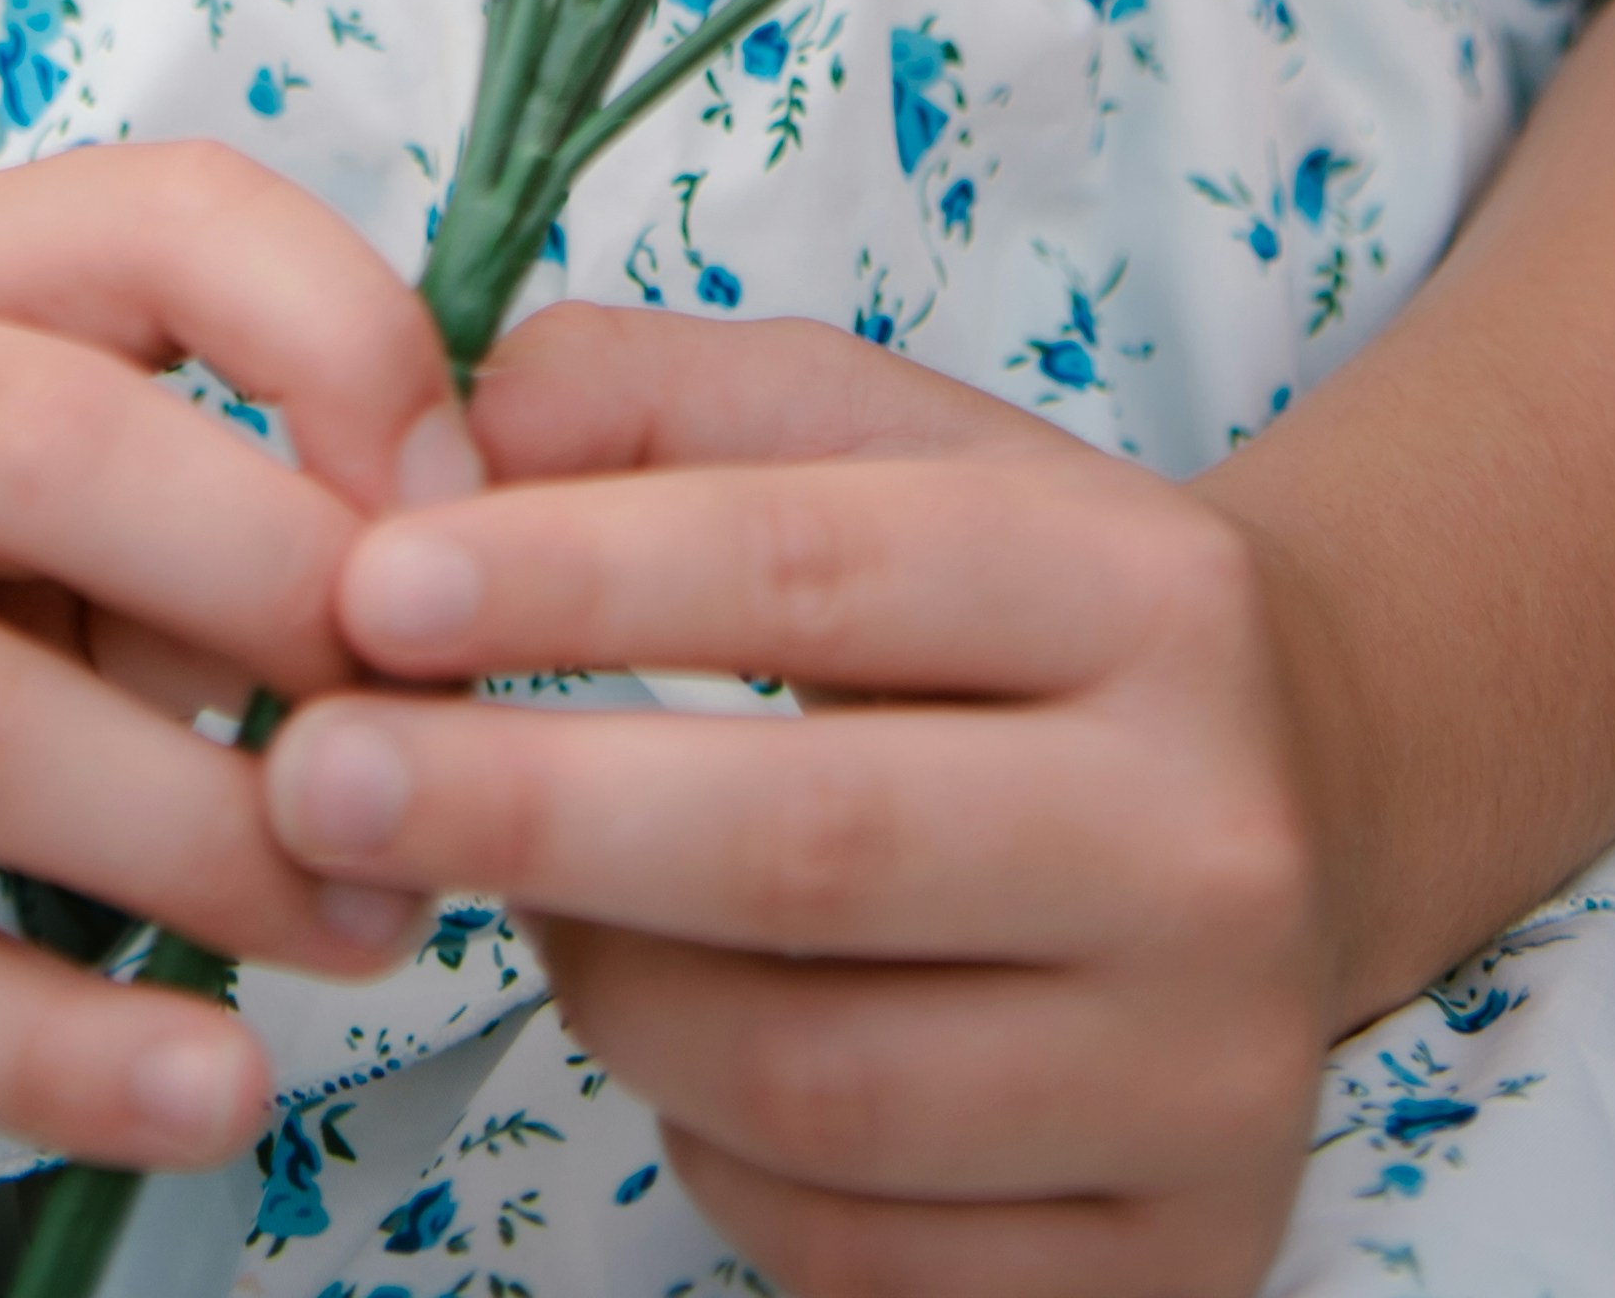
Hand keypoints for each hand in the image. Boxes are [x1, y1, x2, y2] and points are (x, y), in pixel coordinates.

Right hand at [0, 144, 467, 1170]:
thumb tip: (462, 576)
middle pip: (53, 452)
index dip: (352, 355)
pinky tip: (217, 1095)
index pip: (167, 222)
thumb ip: (251, 449)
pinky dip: (68, 1055)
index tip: (477, 523)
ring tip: (372, 930)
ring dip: (210, 845)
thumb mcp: (63, 422)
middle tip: (429, 737)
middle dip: (279, 590)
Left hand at [261, 306, 1345, 1294]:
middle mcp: (1210, 841)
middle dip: (525, 812)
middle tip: (315, 781)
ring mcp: (1209, 1081)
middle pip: (806, 850)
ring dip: (608, 989)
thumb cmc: (1017, 619)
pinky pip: (853, 1250)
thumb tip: (458, 430)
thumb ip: (663, 402)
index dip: (572, 583)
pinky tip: (693, 1046)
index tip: (368, 592)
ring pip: (807, 1082)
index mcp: (1151, 593)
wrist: (1298, 809)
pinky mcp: (1174, 1267)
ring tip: (539, 902)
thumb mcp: (881, 446)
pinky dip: (717, 1152)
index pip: (816, 576)